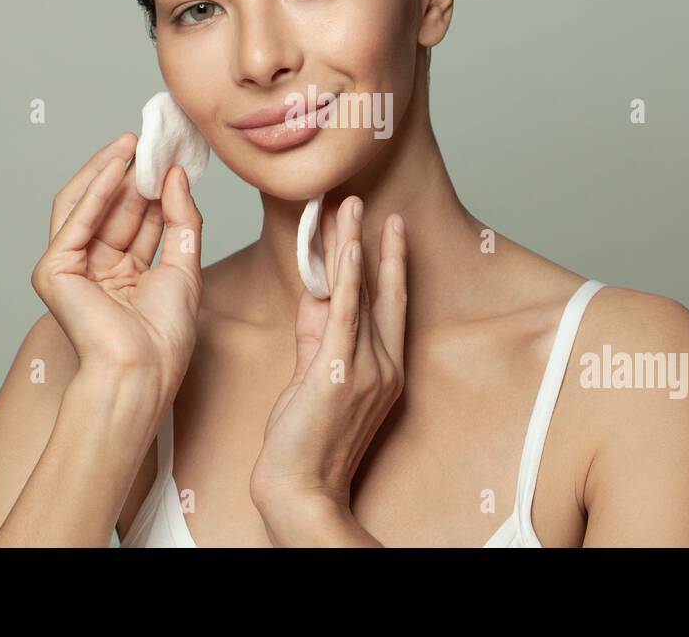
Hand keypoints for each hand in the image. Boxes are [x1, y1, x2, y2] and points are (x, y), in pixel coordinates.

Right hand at [30, 132, 203, 398]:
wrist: (142, 370)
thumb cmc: (164, 337)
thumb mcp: (184, 267)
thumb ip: (180, 219)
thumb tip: (174, 176)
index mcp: (125, 276)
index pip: (140, 220)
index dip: (156, 187)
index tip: (174, 156)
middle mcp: (97, 270)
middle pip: (114, 210)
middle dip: (134, 174)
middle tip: (153, 140)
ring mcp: (72, 270)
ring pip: (88, 207)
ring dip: (110, 172)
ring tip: (133, 143)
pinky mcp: (54, 270)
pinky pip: (76, 220)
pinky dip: (96, 190)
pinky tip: (118, 165)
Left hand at [249, 195, 406, 524]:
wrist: (300, 488)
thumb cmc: (306, 440)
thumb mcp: (316, 375)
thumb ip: (320, 334)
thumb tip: (317, 294)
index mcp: (384, 367)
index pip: (388, 303)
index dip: (387, 262)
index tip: (384, 228)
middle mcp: (384, 365)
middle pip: (383, 290)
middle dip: (375, 242)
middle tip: (368, 202)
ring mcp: (366, 370)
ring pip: (362, 294)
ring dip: (354, 245)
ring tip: (350, 207)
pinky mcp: (338, 373)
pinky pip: (346, 316)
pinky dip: (348, 279)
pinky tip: (347, 248)